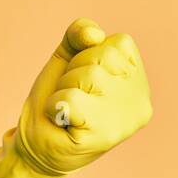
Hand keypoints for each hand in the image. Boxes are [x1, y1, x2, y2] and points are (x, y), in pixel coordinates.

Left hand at [14, 17, 152, 177]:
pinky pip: (71, 99)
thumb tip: (94, 34)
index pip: (119, 42)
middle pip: (103, 56)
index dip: (87, 54)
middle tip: (71, 96)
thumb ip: (80, 34)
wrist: (35, 143)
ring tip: (68, 109)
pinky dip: (55, 105)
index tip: (81, 79)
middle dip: (74, 72)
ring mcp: (126, 121)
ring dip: (64, 89)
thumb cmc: (55, 98)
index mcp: (139, 80)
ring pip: (88, 75)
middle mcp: (142, 101)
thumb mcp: (67, 58)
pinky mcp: (103, 137)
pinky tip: (62, 121)